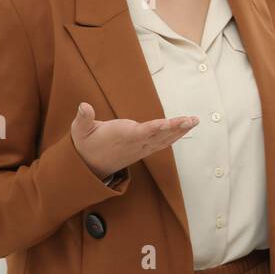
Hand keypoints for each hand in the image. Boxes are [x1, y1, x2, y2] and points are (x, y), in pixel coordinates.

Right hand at [70, 102, 196, 179]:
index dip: (156, 128)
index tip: (169, 123)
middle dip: (176, 127)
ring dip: (180, 130)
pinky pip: (162, 143)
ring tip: (194, 121)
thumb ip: (83, 118)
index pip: (142, 132)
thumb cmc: (86, 144)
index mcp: (122, 136)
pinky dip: (174, 136)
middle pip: (159, 135)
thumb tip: (83, 106)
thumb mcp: (80, 131)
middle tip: (192, 120)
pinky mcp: (143, 150)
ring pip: (164, 139)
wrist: (89, 167)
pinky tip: (184, 129)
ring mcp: (141, 148)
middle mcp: (135, 143)